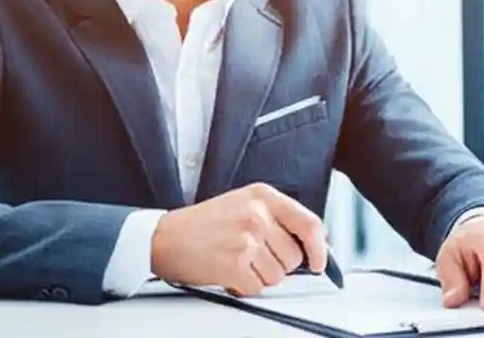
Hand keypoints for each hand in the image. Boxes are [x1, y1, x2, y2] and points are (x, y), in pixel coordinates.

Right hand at [151, 182, 327, 295]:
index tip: (319, 262)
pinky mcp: (235, 262)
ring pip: (277, 276)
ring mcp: (247, 238)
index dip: (319, 248)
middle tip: (253, 257)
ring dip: (259, 276)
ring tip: (236, 261)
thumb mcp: (243, 205)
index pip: (309, 223)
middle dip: (278, 265)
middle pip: (294, 257)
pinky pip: (257, 288)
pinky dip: (243, 286)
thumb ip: (276, 219)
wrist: (165, 237)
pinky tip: (227, 271)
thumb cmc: (202, 224)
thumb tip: (309, 247)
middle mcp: (257, 214)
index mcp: (263, 196)